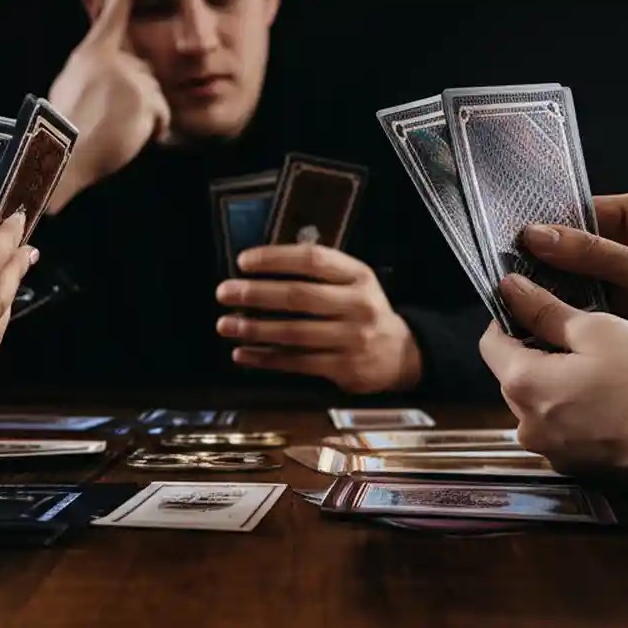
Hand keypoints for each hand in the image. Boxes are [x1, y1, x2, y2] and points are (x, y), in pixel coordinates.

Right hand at [46, 0, 170, 212]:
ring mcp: (132, 78)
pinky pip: (162, 115)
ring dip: (143, 117)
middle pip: (144, 73)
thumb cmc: (67, 126)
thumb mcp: (72, 82)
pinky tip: (131, 137)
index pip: (114, 15)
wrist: (65, 155)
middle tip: (109, 120)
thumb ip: (93, 63)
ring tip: (116, 130)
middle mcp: (114, 60)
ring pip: (154, 96)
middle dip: (136, 98)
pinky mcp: (146, 99)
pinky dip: (153, 130)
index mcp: (92, 53)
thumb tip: (100, 53)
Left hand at [215, 244, 422, 393]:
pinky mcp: (344, 369)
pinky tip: (242, 354)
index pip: (313, 260)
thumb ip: (320, 273)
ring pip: (294, 333)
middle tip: (225, 293)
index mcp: (358, 276)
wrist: (402, 355)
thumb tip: (263, 266)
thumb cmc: (363, 312)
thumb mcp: (354, 283)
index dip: (275, 258)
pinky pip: (297, 363)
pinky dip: (265, 359)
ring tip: (225, 325)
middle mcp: (357, 305)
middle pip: (299, 297)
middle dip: (256, 294)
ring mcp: (352, 339)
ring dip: (254, 329)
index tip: (243, 261)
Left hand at [479, 272, 627, 470]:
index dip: (510, 316)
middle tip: (584, 328)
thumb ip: (546, 310)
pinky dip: (584, 410)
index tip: (537, 300)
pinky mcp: (585, 470)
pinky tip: (621, 397)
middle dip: (541, 349)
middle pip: (516, 376)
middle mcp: (529, 428)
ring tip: (610, 363)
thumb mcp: (601, 330)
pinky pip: (570, 429)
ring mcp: (556, 454)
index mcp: (523, 387)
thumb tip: (510, 291)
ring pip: (545, 403)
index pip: (490, 343)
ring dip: (564, 380)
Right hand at [519, 191, 627, 390]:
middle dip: (542, 269)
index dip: (544, 231)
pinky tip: (541, 334)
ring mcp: (627, 283)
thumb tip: (535, 236)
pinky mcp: (626, 317)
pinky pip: (584, 313)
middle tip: (504, 286)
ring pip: (573, 284)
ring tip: (514, 312)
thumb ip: (595, 256)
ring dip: (551, 299)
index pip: (578, 214)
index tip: (507, 249)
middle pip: (570, 250)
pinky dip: (566, 323)